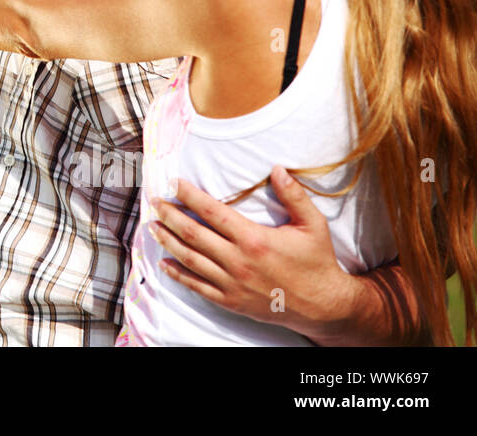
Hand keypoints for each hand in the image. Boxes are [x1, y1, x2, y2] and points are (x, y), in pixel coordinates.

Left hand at [148, 165, 357, 342]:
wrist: (324, 307)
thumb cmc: (318, 262)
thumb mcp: (312, 225)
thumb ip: (294, 196)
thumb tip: (277, 168)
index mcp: (254, 239)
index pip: (212, 212)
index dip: (189, 195)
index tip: (173, 183)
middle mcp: (238, 261)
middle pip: (193, 234)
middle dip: (170, 215)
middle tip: (154, 202)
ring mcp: (232, 283)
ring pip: (190, 259)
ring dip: (168, 241)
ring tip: (152, 226)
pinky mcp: (231, 301)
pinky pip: (197, 286)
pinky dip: (178, 274)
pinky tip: (164, 263)